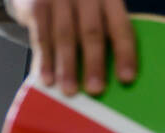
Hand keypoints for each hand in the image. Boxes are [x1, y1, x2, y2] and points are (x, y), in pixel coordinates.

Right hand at [13, 0, 135, 95]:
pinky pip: (41, 35)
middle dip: (94, 63)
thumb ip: (108, 35)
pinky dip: (45, 60)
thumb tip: (120, 80)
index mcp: (109, 0)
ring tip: (70, 90)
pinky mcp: (37, 6)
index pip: (121, 28)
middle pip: (92, 32)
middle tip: (95, 90)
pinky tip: (48, 78)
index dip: (125, 54)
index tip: (127, 79)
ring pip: (65, 36)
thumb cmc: (83, 9)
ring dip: (67, 66)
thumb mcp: (100, 13)